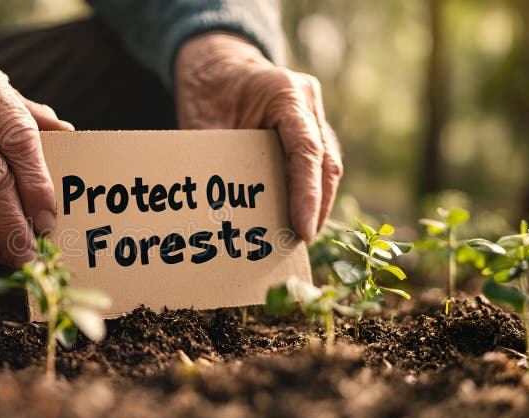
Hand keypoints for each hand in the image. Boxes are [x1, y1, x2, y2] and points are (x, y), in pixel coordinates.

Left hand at [175, 33, 342, 242]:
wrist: (215, 66)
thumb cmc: (206, 90)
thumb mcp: (203, 122)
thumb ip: (216, 158)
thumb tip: (219, 209)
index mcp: (285, 92)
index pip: (306, 149)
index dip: (307, 194)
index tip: (304, 229)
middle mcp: (307, 101)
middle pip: (325, 162)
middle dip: (317, 205)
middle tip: (302, 240)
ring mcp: (312, 114)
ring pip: (326, 165)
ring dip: (317, 202)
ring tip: (300, 235)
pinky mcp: (309, 129)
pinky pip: (315, 165)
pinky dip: (308, 191)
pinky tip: (297, 217)